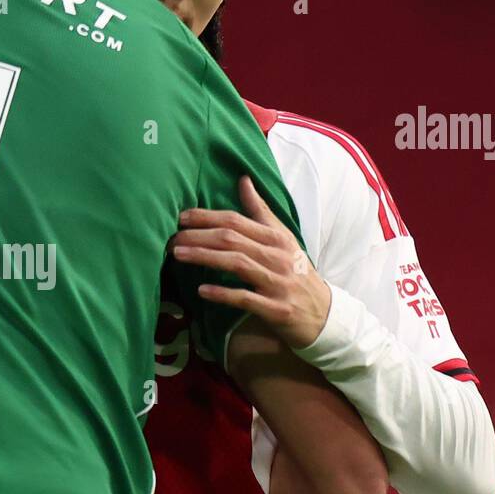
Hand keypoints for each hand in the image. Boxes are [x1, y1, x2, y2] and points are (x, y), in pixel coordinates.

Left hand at [171, 175, 330, 348]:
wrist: (324, 314)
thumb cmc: (296, 273)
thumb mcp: (282, 239)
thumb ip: (260, 211)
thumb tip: (243, 179)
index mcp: (276, 237)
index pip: (236, 220)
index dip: (206, 217)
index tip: (180, 217)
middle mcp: (277, 256)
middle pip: (232, 239)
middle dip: (198, 236)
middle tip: (170, 238)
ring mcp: (277, 282)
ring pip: (237, 264)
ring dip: (204, 258)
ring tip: (178, 255)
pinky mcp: (276, 308)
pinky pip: (246, 298)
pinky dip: (223, 293)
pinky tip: (201, 290)